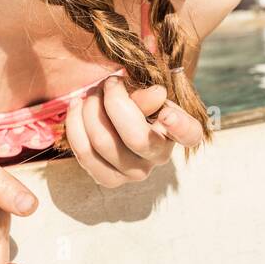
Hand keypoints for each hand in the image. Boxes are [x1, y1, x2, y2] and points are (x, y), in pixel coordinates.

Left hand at [63, 74, 204, 186]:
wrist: (115, 119)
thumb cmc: (135, 100)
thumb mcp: (144, 91)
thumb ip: (147, 95)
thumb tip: (157, 95)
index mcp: (178, 131)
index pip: (189, 133)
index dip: (180, 126)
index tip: (167, 113)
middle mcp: (160, 157)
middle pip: (136, 137)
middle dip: (113, 103)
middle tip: (107, 83)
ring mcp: (135, 173)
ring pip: (104, 144)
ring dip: (90, 111)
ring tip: (90, 95)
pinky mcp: (110, 180)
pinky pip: (85, 154)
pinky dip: (75, 126)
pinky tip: (76, 108)